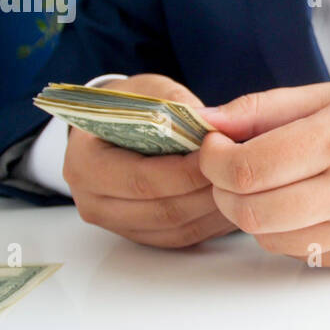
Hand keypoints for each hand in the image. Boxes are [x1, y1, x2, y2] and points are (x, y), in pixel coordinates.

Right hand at [62, 73, 235, 247]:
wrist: (113, 126)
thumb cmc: (128, 107)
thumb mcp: (147, 92)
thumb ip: (173, 105)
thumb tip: (207, 123)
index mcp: (85, 163)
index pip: (142, 180)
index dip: (186, 172)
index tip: (220, 155)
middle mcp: (94, 202)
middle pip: (162, 210)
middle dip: (206, 191)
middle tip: (239, 172)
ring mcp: (118, 224)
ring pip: (177, 229)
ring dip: (215, 211)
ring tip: (243, 186)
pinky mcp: (143, 235)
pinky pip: (183, 237)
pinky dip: (212, 222)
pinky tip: (235, 202)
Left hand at [199, 78, 329, 265]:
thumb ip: (267, 108)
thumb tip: (209, 120)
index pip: (250, 166)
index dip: (214, 160)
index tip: (215, 146)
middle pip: (252, 210)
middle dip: (223, 190)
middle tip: (228, 170)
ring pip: (270, 238)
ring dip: (250, 214)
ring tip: (262, 187)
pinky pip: (300, 253)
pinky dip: (283, 232)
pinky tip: (295, 205)